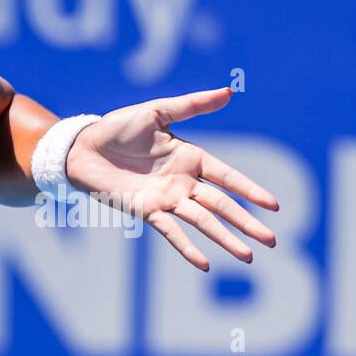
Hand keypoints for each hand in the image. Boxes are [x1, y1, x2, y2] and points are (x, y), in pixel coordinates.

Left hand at [64, 87, 278, 271]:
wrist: (82, 147)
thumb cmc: (118, 127)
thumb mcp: (157, 111)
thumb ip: (193, 105)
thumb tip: (229, 90)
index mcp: (191, 158)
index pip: (229, 178)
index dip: (250, 191)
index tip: (274, 206)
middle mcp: (183, 182)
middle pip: (222, 206)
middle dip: (247, 223)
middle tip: (271, 241)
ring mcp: (166, 199)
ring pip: (203, 222)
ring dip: (225, 239)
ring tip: (247, 257)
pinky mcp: (146, 211)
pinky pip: (171, 231)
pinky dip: (187, 247)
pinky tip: (205, 264)